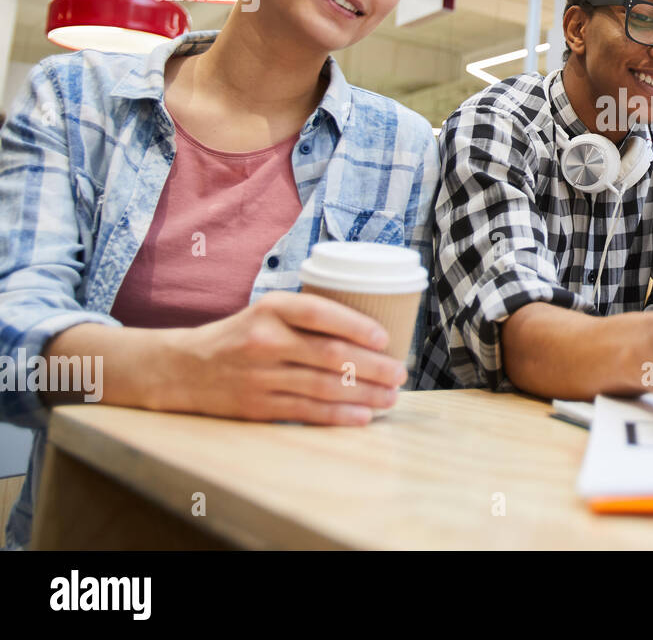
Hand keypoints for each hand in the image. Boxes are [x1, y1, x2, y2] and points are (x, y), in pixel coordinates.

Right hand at [160, 292, 408, 424]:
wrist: (182, 368)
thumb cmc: (240, 335)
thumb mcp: (266, 312)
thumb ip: (307, 317)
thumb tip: (370, 329)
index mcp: (270, 308)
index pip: (319, 313)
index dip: (355, 325)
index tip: (385, 337)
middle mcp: (264, 340)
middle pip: (329, 354)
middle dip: (372, 366)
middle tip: (400, 373)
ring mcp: (259, 376)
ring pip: (322, 386)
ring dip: (363, 394)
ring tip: (391, 397)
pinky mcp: (256, 406)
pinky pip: (305, 412)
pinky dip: (338, 415)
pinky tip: (363, 416)